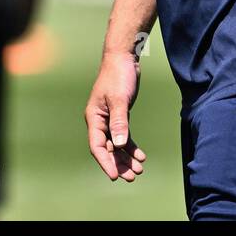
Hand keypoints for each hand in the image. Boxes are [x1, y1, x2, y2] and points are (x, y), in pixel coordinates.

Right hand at [85, 51, 146, 181]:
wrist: (124, 58)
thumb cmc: (118, 76)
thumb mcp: (119, 99)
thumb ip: (119, 122)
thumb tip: (120, 144)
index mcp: (94, 118)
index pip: (98, 146)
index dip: (105, 162)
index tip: (114, 176)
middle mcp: (100, 121)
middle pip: (108, 149)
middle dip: (119, 164)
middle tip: (132, 177)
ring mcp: (109, 119)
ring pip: (117, 145)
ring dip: (126, 158)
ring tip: (139, 170)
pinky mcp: (120, 116)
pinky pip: (124, 136)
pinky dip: (131, 147)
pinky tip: (141, 156)